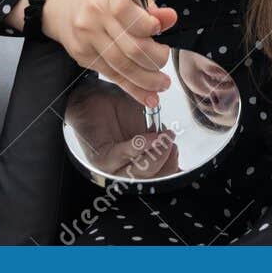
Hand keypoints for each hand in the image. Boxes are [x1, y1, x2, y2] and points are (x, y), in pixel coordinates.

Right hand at [41, 0, 177, 107]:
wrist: (62, 5)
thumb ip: (150, 7)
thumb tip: (170, 18)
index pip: (127, 11)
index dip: (148, 25)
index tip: (160, 30)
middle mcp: (95, 16)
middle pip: (130, 46)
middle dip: (155, 59)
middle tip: (164, 59)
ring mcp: (87, 38)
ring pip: (122, 66)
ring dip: (147, 80)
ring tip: (162, 83)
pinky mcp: (83, 57)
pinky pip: (112, 76)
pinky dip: (133, 88)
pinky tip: (148, 95)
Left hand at [64, 83, 180, 179]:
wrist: (95, 93)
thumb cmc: (120, 108)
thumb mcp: (148, 123)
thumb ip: (160, 136)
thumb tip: (175, 145)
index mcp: (139, 163)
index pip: (158, 176)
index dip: (171, 168)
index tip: (176, 150)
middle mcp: (124, 169)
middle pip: (149, 179)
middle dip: (164, 161)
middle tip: (170, 142)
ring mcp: (111, 168)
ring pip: (136, 173)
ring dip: (153, 156)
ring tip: (162, 138)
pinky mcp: (99, 159)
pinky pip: (120, 157)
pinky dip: (136, 147)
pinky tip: (146, 137)